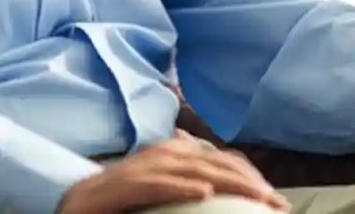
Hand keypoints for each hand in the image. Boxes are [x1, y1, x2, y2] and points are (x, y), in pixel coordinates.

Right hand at [57, 132, 289, 213]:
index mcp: (178, 152)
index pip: (224, 159)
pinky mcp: (129, 183)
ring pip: (198, 169)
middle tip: (277, 202)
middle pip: (218, 162)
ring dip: (231, 183)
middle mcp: (168, 152)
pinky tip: (204, 194)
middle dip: (252, 181)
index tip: (276, 197)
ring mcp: (148, 166)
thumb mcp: (167, 186)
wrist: (77, 200)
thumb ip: (191, 182)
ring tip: (257, 197)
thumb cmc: (126, 198)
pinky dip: (184, 187)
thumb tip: (218, 191)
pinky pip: (161, 184)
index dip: (252, 175)